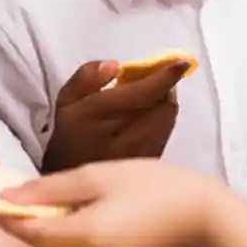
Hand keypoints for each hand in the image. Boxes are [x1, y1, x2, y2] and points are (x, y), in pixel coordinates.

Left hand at [0, 159, 231, 246]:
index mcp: (79, 236)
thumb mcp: (97, 176)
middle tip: (19, 185)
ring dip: (44, 223)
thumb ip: (50, 187)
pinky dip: (66, 230)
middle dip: (23, 217)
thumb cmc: (152, 185)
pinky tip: (74, 208)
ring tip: (46, 192)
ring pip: (56, 246)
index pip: (25, 230)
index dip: (5, 211)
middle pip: (38, 241)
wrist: (204, 216)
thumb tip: (8, 194)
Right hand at [42, 60, 182, 172]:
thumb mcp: (66, 101)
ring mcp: (138, 154)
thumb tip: (115, 64)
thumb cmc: (70, 137)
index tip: (181, 62)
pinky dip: (163, 120)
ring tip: (152, 98)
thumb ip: (86, 77)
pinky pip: (166, 134)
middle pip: (162, 105)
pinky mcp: (147, 163)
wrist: (71, 185)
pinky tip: (149, 118)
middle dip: (165, 87)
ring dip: (166, 103)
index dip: (164, 77)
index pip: (140, 94)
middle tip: (156, 79)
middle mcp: (121, 136)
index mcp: (95, 116)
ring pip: (168, 119)